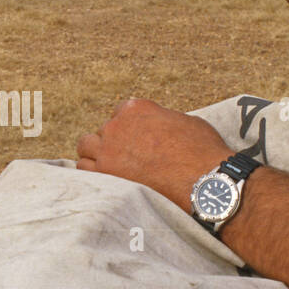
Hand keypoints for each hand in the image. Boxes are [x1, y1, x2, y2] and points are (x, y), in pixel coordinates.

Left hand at [76, 99, 231, 212]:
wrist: (204, 180)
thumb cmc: (202, 152)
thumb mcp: (186, 122)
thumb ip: (163, 120)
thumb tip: (162, 126)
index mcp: (136, 108)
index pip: (120, 113)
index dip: (128, 128)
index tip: (135, 141)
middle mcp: (117, 125)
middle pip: (103, 131)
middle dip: (112, 142)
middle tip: (125, 157)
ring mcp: (108, 149)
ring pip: (86, 148)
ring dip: (96, 156)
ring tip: (110, 168)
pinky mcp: (105, 173)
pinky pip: (84, 168)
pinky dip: (92, 172)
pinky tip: (104, 179)